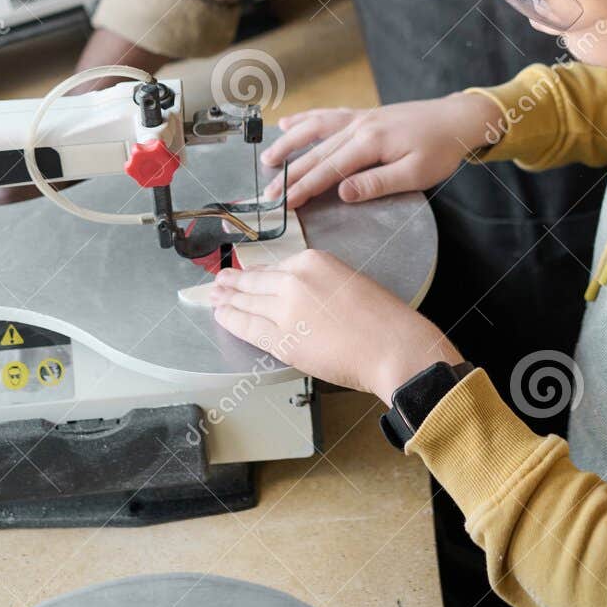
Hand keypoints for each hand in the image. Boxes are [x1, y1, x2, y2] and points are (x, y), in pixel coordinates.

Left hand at [210, 249, 463, 401]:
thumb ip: (318, 283)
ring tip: (214, 297)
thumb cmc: (381, 318)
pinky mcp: (281, 339)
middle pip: (255, 282)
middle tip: (219, 282)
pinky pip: (247, 326)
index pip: (275, 267)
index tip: (246, 275)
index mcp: (313, 260)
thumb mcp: (348, 282)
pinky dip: (230, 319)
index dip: (256, 274)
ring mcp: (284, 309)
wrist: (392, 345)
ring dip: (226, 299)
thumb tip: (297, 297)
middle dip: (234, 283)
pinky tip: (221, 316)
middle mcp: (293, 279)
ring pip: (246, 302)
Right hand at [260, 91, 504, 209]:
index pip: (328, 170)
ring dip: (288, 144)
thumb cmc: (440, 149)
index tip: (284, 203)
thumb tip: (344, 193)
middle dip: (289, 174)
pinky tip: (288, 123)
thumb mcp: (415, 173)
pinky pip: (327, 116)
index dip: (304, 188)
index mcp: (370, 143)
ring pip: (314, 130)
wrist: (456, 119)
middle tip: (268, 194)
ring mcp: (359, 117)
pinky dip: (305, 119)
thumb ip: (377, 183)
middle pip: (316, 153)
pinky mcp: (363, 115)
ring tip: (266, 159)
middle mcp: (359, 126)